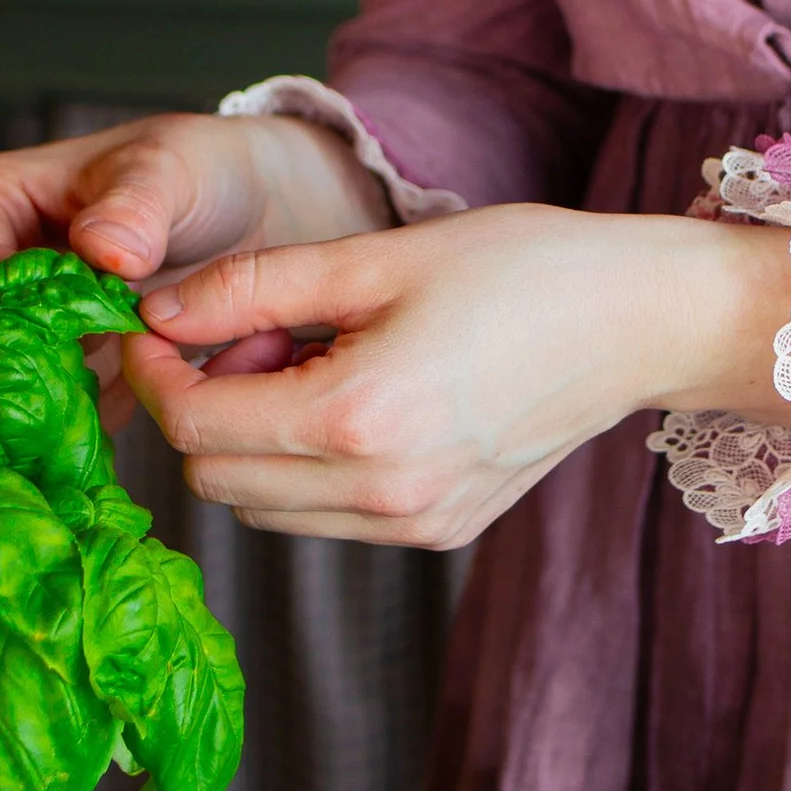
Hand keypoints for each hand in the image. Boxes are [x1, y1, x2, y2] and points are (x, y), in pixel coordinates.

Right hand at [0, 109, 390, 428]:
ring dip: (55, 410)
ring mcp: (34, 319)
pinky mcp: (75, 364)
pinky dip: (90, 426)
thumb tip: (103, 248)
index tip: (52, 350)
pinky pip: (65, 404)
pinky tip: (116, 448)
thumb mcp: (170, 168)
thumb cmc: (202, 168)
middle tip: (69, 415)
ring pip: (21, 376)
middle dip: (25, 376)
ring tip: (91, 441)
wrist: (261, 206)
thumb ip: (136, 206)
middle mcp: (0, 265)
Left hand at [118, 203, 790, 547]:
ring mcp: (413, 524)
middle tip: (250, 331)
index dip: (153, 373)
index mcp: (358, 418)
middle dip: (201, 404)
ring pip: (264, 507)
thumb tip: (156, 311)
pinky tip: (353, 398)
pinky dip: (307, 467)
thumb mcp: (375, 259)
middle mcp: (382, 492)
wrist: (637, 322)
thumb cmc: (521, 270)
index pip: (196, 424)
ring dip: (253, 441)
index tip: (153, 325)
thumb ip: (253, 287)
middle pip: (217, 478)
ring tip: (309, 361)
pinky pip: (326, 517)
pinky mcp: (438, 532)